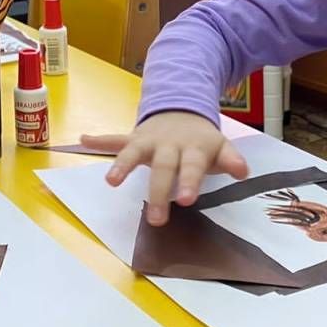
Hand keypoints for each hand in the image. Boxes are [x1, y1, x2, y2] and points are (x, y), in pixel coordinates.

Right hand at [93, 111, 246, 225]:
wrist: (182, 108)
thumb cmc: (202, 140)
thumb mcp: (222, 147)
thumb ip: (232, 160)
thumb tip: (243, 172)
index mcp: (193, 148)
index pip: (192, 167)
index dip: (189, 182)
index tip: (186, 200)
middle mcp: (169, 145)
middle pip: (163, 168)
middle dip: (158, 192)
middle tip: (156, 218)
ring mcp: (149, 141)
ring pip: (133, 152)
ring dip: (121, 165)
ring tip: (110, 181)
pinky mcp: (134, 139)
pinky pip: (115, 140)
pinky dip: (99, 140)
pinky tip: (83, 139)